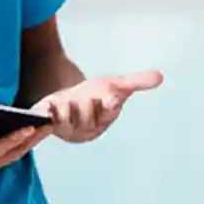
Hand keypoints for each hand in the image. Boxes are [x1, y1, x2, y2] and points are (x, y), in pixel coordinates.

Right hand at [0, 126, 49, 194]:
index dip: (15, 138)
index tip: (30, 127)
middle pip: (12, 153)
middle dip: (31, 140)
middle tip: (49, 125)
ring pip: (11, 155)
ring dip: (28, 143)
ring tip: (43, 128)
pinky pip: (4, 155)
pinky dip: (18, 145)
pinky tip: (25, 136)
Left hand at [31, 70, 162, 142]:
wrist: (70, 101)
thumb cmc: (96, 95)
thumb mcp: (115, 85)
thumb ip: (137, 82)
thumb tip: (160, 76)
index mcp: (105, 118)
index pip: (109, 112)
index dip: (110, 105)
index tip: (110, 97)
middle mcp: (86, 126)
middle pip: (86, 117)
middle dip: (85, 106)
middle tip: (84, 96)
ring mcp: (65, 126)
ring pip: (65, 121)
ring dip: (63, 111)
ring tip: (60, 102)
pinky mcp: (47, 123)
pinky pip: (44, 126)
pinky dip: (43, 119)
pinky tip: (43, 111)